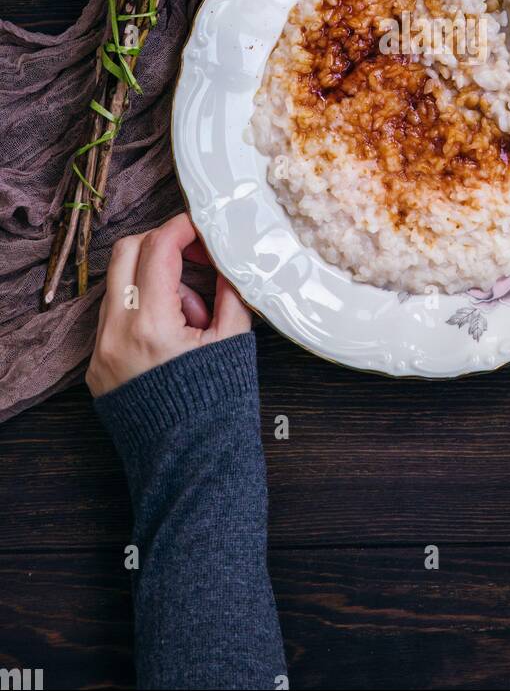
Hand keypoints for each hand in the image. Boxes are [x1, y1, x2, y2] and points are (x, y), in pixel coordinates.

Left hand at [86, 213, 251, 396]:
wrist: (191, 463)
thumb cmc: (217, 407)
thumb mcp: (232, 340)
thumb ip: (229, 290)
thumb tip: (226, 256)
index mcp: (151, 326)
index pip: (158, 247)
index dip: (183, 228)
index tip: (202, 227)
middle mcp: (116, 334)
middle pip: (126, 251)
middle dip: (162, 244)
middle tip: (194, 257)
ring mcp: (101, 350)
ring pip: (118, 282)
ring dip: (155, 280)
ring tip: (192, 315)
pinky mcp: (97, 365)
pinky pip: (115, 315)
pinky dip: (143, 309)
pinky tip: (173, 335)